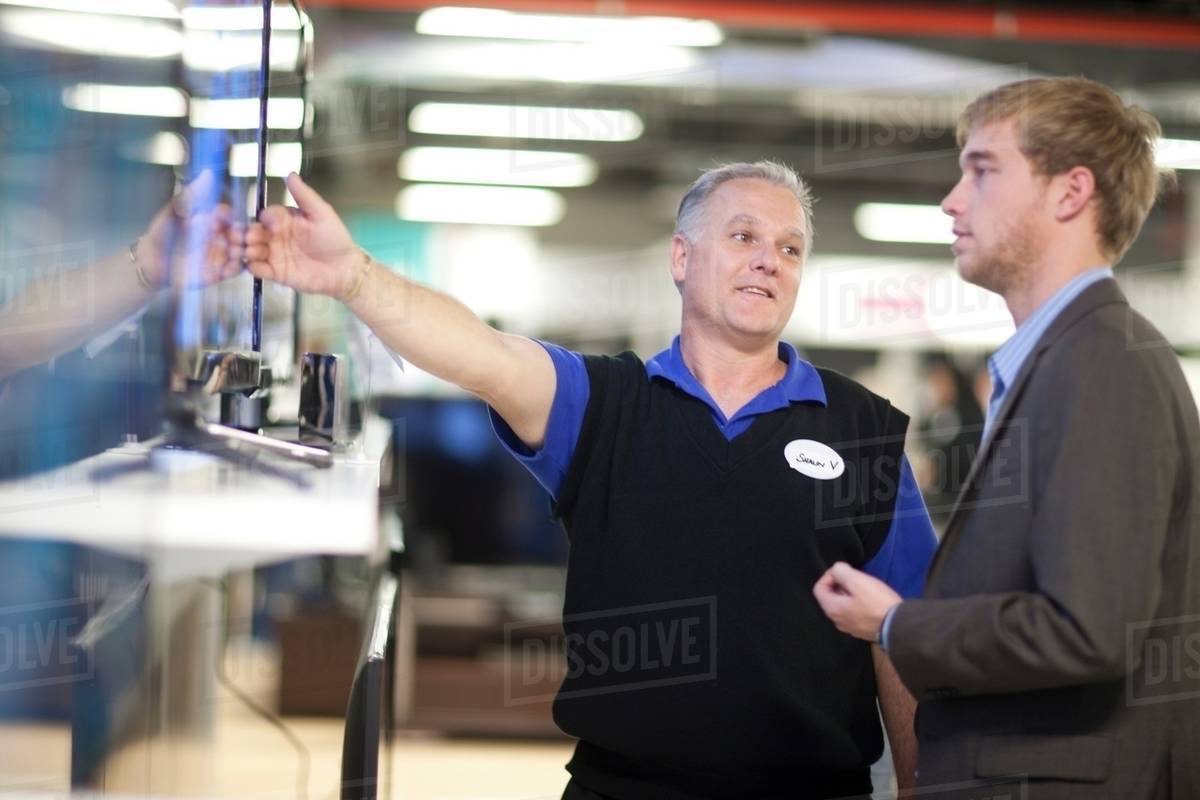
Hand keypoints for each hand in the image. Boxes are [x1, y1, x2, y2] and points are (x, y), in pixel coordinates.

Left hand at [138, 170, 243, 287]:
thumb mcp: (175, 210)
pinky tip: (229, 264)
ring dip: (243, 250)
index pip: (230, 215)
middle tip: (235, 238)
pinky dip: (237, 266)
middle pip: (241, 233)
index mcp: (211, 218)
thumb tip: (208, 173)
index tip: (228, 221)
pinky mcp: (220, 272)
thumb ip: (192, 194)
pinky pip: (236, 269)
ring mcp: (221, 253)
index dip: (232, 218)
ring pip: (243, 250)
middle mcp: (219, 235)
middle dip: (243, 235)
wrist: (152, 261)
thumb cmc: (162, 233)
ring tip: (233, 251)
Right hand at [242, 172, 360, 298]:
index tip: (266, 223)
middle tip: (248, 238)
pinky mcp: (275, 273)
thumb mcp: (321, 213)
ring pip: (251, 250)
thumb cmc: (335, 238)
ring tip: (249, 251)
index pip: (266, 216)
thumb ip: (304, 195)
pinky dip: (251, 267)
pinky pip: (257, 270)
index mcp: (284, 220)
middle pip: (253, 232)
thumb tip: (290, 174)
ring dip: (246, 250)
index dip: (264, 219)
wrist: (344, 269)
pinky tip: (253, 265)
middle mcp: (275, 236)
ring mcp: (274, 255)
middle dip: (247, 234)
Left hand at [813, 561, 901, 641]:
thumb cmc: (877, 603)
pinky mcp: (862, 630)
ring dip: (850, 593)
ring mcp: (850, 628)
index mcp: (832, 609)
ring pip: (842, 605)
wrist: (900, 626)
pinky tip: (871, 600)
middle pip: (830, 597)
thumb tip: (837, 570)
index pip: (819, 588)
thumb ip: (841, 571)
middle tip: (856, 578)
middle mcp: (837, 621)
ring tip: (864, 587)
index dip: (828, 575)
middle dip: (840, 584)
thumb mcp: (857, 580)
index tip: (844, 571)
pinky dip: (857, 603)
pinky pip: (853, 613)